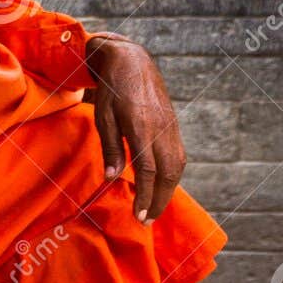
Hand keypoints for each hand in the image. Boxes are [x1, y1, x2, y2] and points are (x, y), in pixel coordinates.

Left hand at [86, 34, 186, 221]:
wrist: (133, 61)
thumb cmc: (112, 89)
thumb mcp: (103, 117)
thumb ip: (111, 148)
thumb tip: (112, 178)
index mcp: (141, 127)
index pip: (148, 171)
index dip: (146, 197)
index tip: (140, 216)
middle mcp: (161, 129)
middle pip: (168, 174)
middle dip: (160, 201)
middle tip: (148, 221)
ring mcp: (171, 127)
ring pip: (177, 166)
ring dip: (169, 191)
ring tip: (156, 208)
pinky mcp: (174, 125)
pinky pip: (178, 155)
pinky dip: (173, 175)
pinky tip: (163, 185)